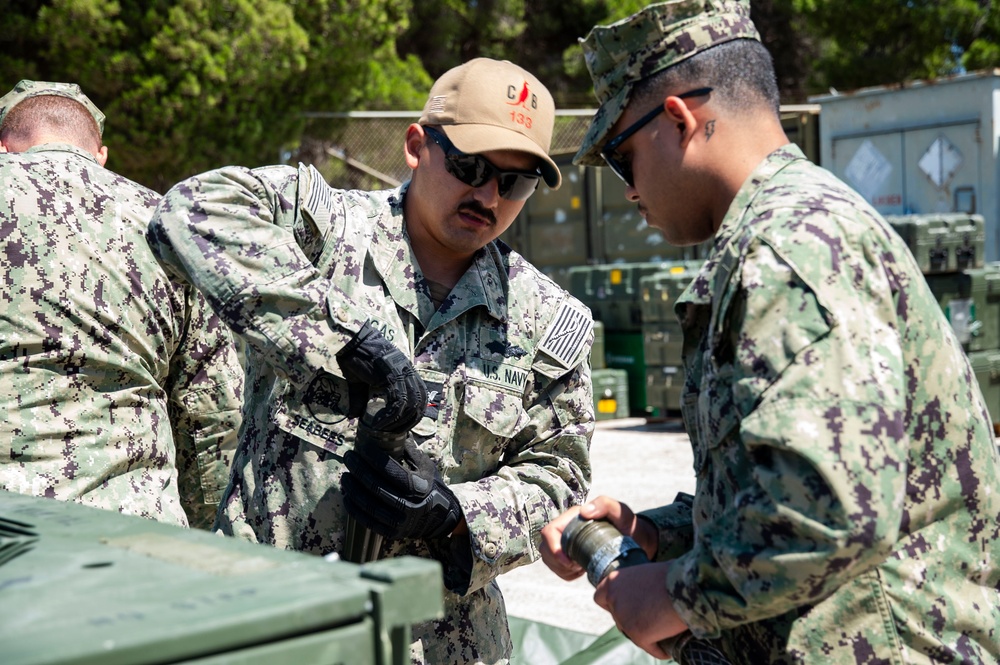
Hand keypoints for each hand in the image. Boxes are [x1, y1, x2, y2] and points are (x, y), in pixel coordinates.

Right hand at [336, 321, 425, 432]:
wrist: (351, 341)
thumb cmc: (355, 358)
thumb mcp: (359, 382)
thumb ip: (360, 399)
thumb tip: (353, 417)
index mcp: (406, 373)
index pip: (421, 399)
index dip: (413, 416)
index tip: (399, 427)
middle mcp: (408, 373)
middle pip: (420, 405)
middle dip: (408, 423)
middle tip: (392, 432)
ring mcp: (401, 374)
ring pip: (411, 405)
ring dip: (398, 422)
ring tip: (383, 429)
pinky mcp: (391, 376)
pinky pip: (397, 402)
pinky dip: (389, 417)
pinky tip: (378, 423)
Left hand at [342, 438, 461, 539]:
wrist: (441, 519)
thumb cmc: (432, 488)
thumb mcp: (426, 467)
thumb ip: (409, 451)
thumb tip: (392, 432)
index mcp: (418, 486)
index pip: (390, 470)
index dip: (373, 458)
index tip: (361, 447)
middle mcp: (408, 505)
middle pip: (376, 486)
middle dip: (359, 470)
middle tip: (349, 458)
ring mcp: (399, 521)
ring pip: (369, 505)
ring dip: (353, 489)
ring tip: (345, 476)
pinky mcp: (392, 532)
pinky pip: (368, 521)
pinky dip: (354, 508)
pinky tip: (346, 496)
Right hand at [540, 496, 656, 578]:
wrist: (636, 540)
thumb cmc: (628, 524)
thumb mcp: (621, 512)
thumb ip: (604, 504)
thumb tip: (583, 513)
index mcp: (572, 517)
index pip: (549, 531)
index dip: (553, 548)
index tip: (569, 562)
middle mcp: (565, 528)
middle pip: (545, 548)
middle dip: (556, 562)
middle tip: (577, 568)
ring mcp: (566, 542)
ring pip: (549, 559)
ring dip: (561, 569)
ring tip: (580, 569)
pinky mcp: (569, 555)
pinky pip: (558, 568)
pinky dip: (567, 574)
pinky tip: (581, 571)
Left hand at [595, 561, 687, 659]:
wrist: (686, 585)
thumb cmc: (673, 575)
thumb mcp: (649, 573)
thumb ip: (639, 585)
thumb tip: (646, 593)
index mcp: (614, 581)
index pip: (600, 597)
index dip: (611, 604)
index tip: (625, 607)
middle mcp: (614, 599)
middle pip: (618, 618)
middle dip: (632, 620)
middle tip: (650, 619)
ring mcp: (624, 618)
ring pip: (633, 634)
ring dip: (645, 634)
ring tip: (664, 630)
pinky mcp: (638, 634)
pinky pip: (650, 647)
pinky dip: (659, 649)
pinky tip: (668, 648)